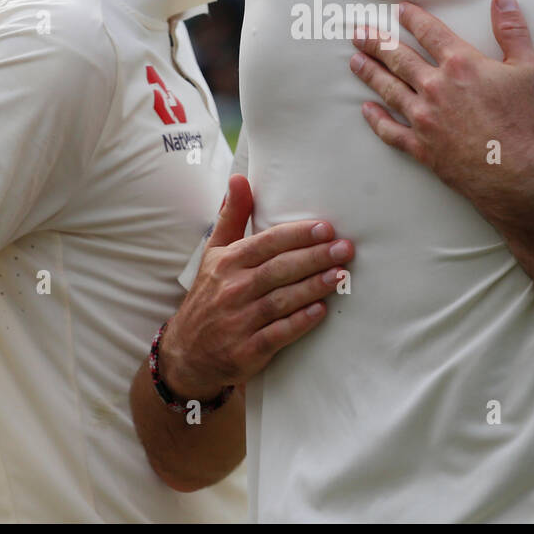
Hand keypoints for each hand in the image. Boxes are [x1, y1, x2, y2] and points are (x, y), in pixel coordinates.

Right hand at [160, 175, 352, 398]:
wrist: (188, 355)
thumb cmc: (209, 295)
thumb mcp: (214, 254)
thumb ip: (231, 216)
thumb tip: (239, 178)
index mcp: (228, 262)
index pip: (267, 243)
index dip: (297, 235)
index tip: (326, 228)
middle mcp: (232, 289)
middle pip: (278, 269)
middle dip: (313, 257)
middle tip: (345, 248)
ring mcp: (238, 321)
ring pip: (280, 300)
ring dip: (312, 287)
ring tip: (340, 275)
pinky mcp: (246, 351)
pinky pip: (276, 335)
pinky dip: (298, 323)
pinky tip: (320, 311)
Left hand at [348, 0, 533, 224]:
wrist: (515, 174)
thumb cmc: (525, 122)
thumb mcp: (529, 69)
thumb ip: (513, 30)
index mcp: (460, 63)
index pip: (429, 32)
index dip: (413, 18)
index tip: (399, 10)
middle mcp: (434, 86)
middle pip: (398, 58)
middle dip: (377, 42)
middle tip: (358, 33)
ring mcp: (424, 118)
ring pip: (389, 89)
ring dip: (370, 73)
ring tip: (355, 61)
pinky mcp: (421, 147)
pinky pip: (390, 131)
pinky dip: (376, 121)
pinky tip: (366, 111)